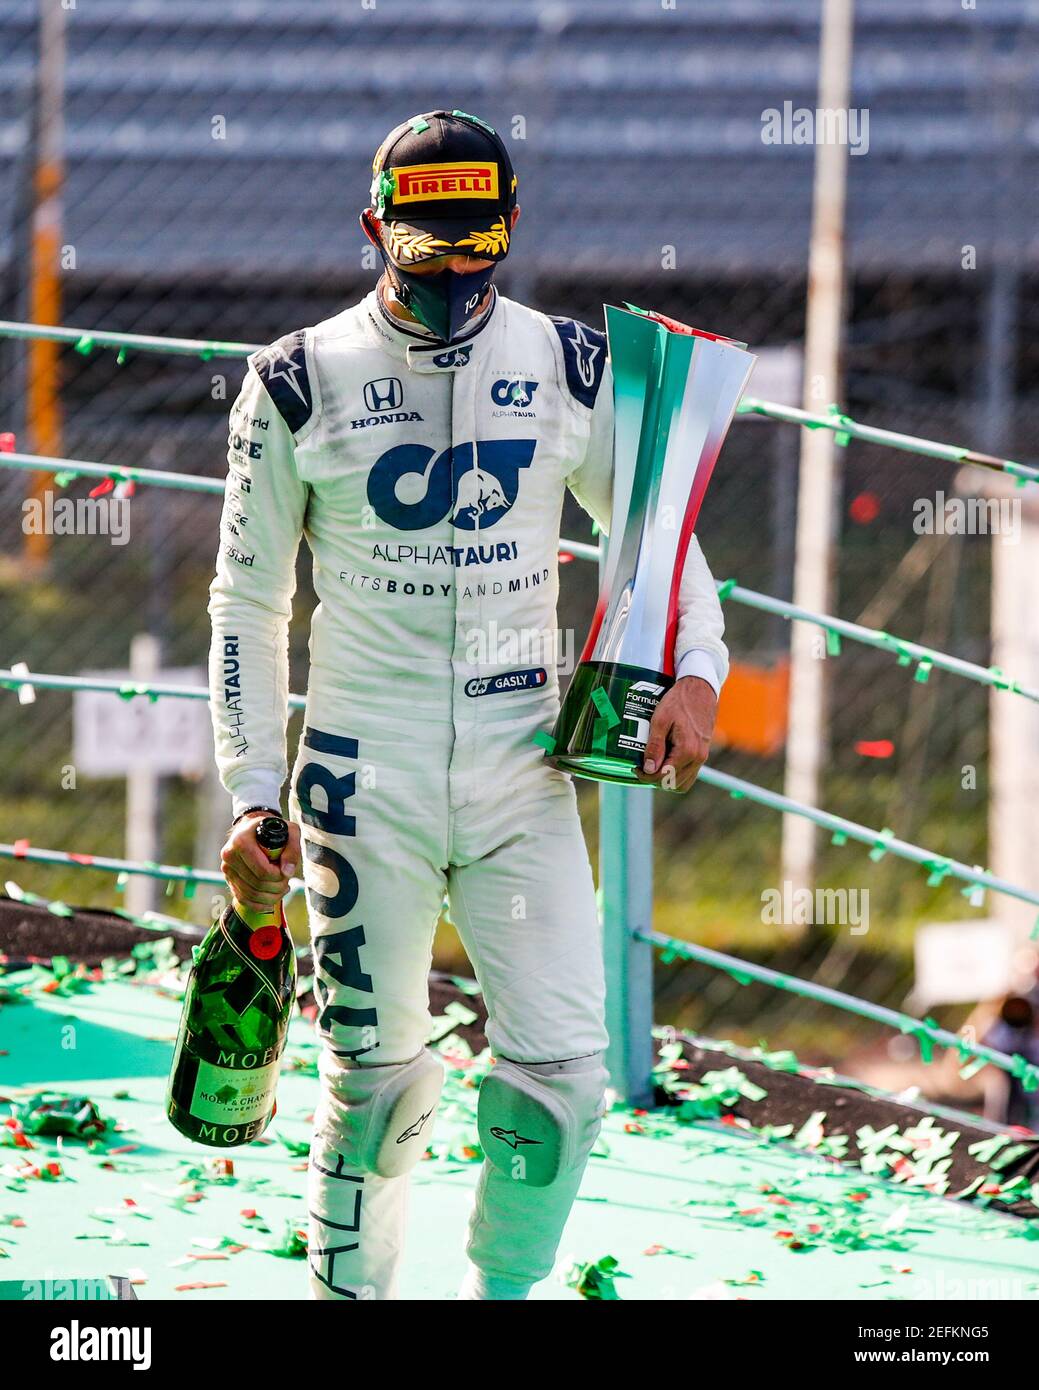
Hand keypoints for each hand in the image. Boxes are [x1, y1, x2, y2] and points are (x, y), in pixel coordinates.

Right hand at [220, 813, 300, 912]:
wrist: (254, 828)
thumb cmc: (273, 828)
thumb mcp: (289, 830)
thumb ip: (293, 848)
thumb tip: (288, 872)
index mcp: (241, 841)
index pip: (262, 871)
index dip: (279, 876)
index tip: (287, 872)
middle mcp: (230, 855)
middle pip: (257, 884)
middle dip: (277, 887)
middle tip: (287, 881)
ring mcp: (227, 869)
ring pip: (250, 895)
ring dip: (271, 897)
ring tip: (282, 888)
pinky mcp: (228, 879)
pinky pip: (243, 900)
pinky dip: (259, 905)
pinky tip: (271, 900)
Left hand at [636, 676, 717, 791]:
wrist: (700, 690)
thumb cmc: (679, 701)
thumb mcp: (661, 720)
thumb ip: (655, 746)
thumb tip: (649, 769)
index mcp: (687, 750)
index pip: (664, 776)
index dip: (646, 776)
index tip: (635, 767)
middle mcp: (698, 758)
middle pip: (672, 784)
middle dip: (654, 779)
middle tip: (641, 767)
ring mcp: (702, 757)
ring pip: (682, 783)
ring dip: (666, 780)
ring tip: (652, 767)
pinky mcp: (702, 754)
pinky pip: (689, 774)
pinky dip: (676, 775)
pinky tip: (664, 763)